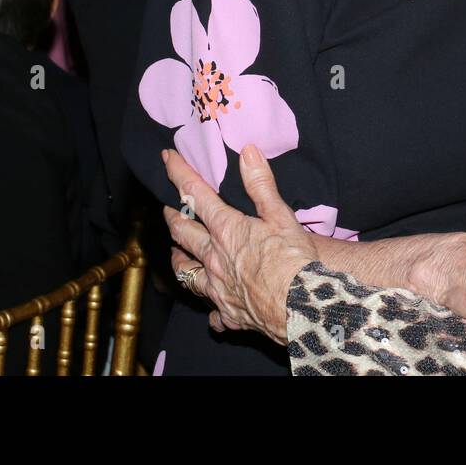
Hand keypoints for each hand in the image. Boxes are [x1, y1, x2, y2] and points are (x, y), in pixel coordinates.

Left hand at [162, 144, 318, 343]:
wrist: (299, 307)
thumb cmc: (293, 259)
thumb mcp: (281, 215)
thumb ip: (261, 184)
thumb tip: (248, 152)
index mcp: (225, 229)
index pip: (195, 194)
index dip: (178, 173)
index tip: (167, 158)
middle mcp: (213, 258)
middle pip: (182, 232)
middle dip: (172, 215)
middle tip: (168, 206)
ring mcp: (216, 287)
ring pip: (185, 271)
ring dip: (178, 258)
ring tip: (177, 251)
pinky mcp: (227, 313)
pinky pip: (211, 310)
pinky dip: (210, 305)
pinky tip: (214, 305)